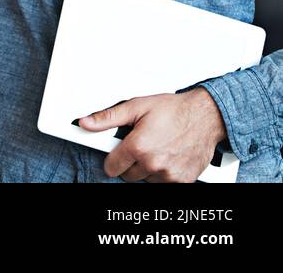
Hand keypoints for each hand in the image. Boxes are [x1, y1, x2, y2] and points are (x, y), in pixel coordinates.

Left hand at [78, 87, 226, 181]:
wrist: (205, 117)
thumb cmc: (174, 110)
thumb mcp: (136, 107)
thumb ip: (108, 118)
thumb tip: (86, 122)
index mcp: (138, 147)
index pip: (112, 166)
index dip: (111, 159)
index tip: (115, 154)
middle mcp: (153, 163)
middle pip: (128, 175)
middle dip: (129, 162)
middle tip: (139, 147)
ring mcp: (169, 174)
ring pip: (146, 179)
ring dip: (146, 169)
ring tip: (155, 149)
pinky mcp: (183, 180)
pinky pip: (164, 184)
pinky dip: (162, 174)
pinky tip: (166, 157)